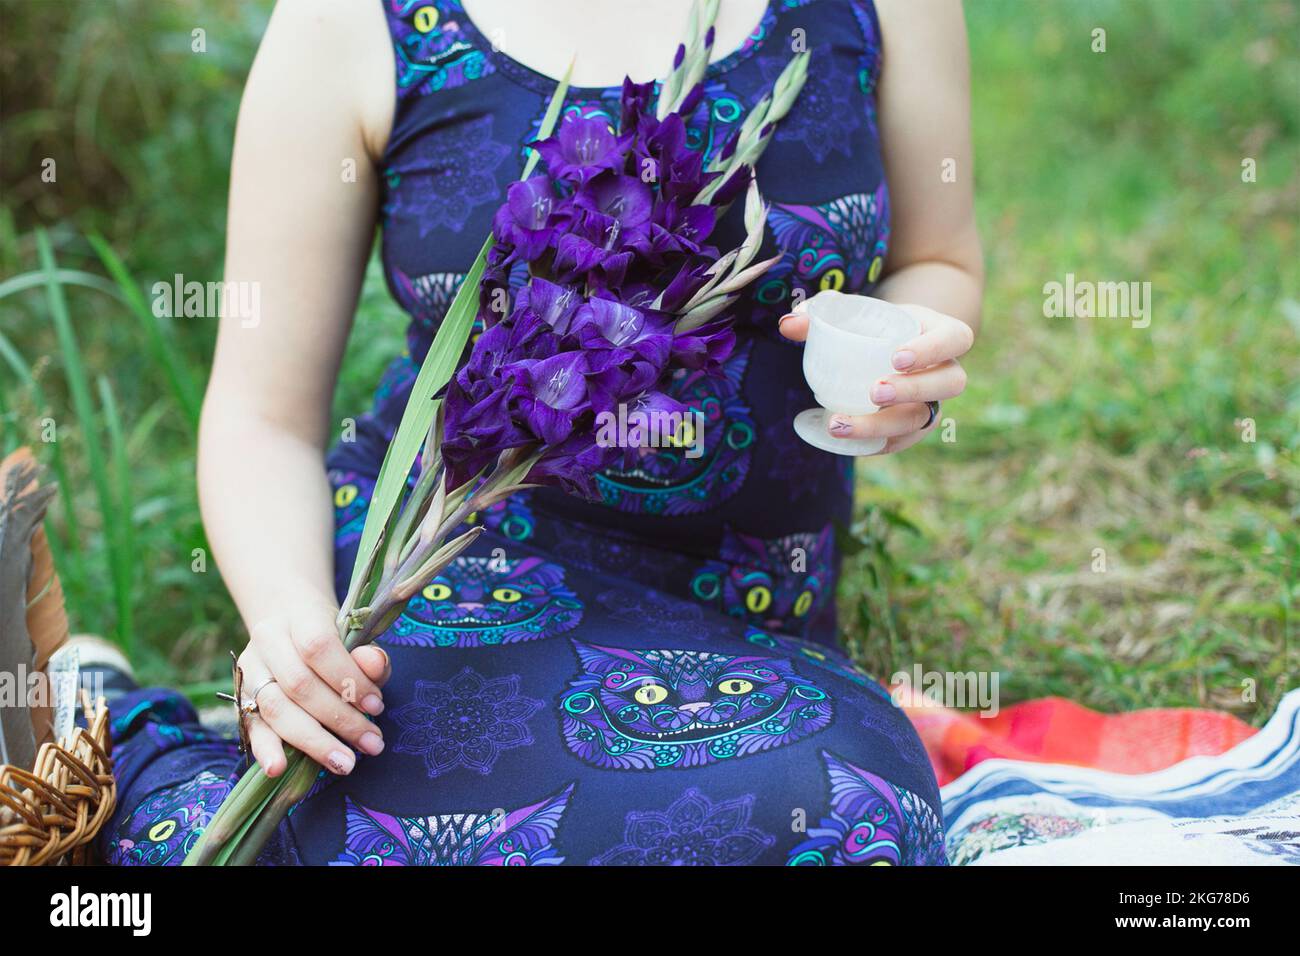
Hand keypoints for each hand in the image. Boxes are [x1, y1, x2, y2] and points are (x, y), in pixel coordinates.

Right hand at [236, 592, 391, 776]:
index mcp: (296, 618)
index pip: (318, 647)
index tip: (377, 705)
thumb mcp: (355, 638)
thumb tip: (374, 666)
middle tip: (371, 743)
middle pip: (299, 684)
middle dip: (339, 719)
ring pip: (276, 708)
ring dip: (313, 741)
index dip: (349, 679)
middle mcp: (267, 642)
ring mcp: (250, 671)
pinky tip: (278, 769)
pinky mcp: (241, 698)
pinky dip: (265, 749)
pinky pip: (252, 727)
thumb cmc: (330, 637)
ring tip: (345, 762)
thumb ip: (368, 655)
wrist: (289, 622)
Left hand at [778, 297, 972, 454]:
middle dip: (913, 390)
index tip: (897, 357)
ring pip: (923, 420)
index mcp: (942, 333)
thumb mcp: (855, 310)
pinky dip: (874, 443)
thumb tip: (787, 324)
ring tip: (840, 423)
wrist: (888, 346)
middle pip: (949, 383)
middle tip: (874, 391)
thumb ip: (823, 311)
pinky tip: (843, 440)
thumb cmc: (874, 323)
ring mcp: (933, 402)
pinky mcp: (914, 427)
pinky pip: (902, 442)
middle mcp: (946, 370)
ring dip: (883, 425)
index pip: (955, 338)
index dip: (932, 349)